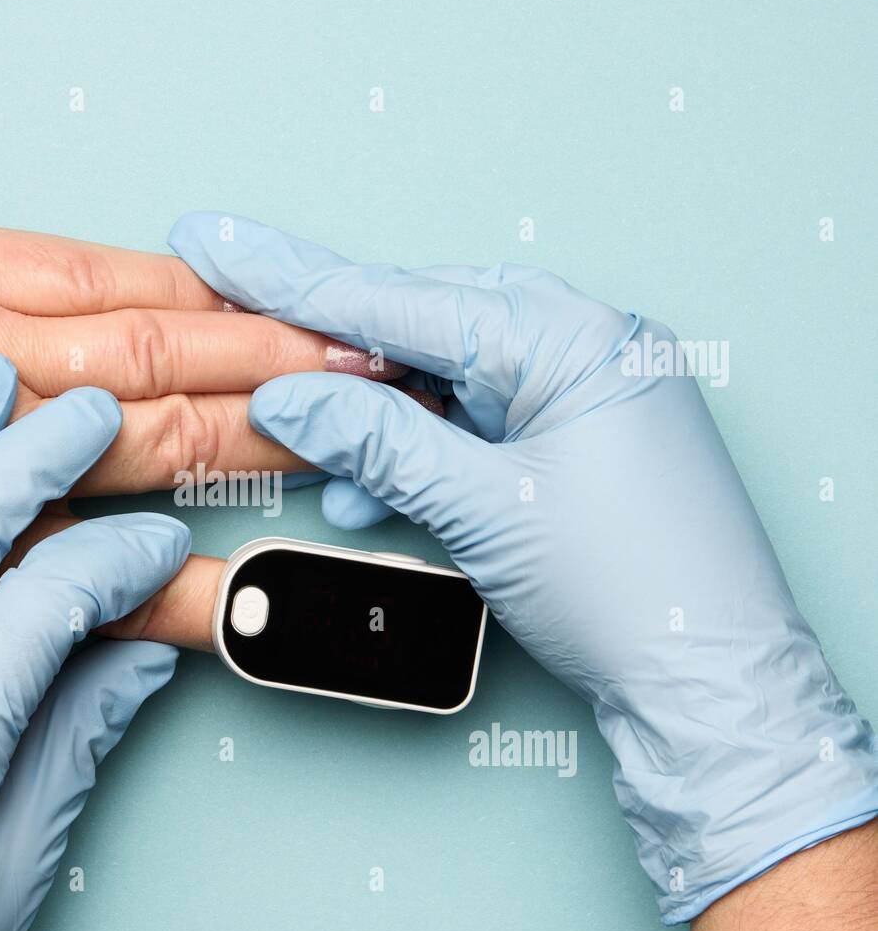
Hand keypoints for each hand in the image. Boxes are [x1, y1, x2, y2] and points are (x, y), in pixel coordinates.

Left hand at [0, 184, 385, 625]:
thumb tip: (109, 664)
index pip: (139, 585)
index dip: (238, 592)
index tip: (310, 600)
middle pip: (177, 448)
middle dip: (295, 441)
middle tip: (387, 434)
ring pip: (154, 353)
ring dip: (264, 354)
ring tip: (354, 351)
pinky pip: (95, 273)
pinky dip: (179, 284)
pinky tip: (241, 287)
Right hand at [169, 212, 877, 923]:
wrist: (710, 686)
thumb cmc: (634, 595)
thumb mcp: (485, 508)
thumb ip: (379, 441)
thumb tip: (289, 399)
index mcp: (571, 338)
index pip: (401, 297)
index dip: (295, 276)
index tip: (220, 244)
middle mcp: (580, 348)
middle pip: (419, 326)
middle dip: (328, 347)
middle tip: (246, 340)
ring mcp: (578, 394)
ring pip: (441, 379)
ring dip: (371, 415)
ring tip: (303, 440)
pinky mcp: (569, 441)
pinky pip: (472, 423)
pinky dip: (416, 450)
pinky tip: (368, 487)